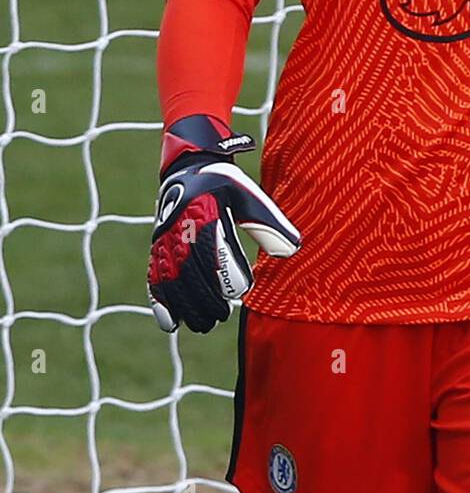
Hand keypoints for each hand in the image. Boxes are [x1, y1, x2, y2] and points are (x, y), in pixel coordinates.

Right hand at [147, 113, 300, 333]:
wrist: (187, 167)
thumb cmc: (223, 183)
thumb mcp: (249, 194)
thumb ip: (268, 222)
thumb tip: (292, 249)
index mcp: (203, 210)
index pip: (213, 249)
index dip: (226, 273)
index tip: (242, 289)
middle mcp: (180, 227)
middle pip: (190, 271)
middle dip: (206, 297)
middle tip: (224, 315)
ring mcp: (164, 239)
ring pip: (171, 280)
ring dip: (187, 306)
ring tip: (205, 323)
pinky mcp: (156, 248)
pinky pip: (154, 278)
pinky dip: (161, 302)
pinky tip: (171, 324)